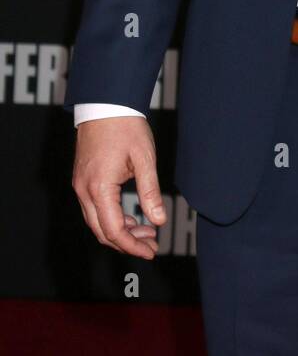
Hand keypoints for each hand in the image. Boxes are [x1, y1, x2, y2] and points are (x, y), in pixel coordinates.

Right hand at [72, 116, 164, 259]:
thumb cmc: (126, 127)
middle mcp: (84, 190)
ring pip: (97, 222)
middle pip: (102, 231)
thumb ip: (150, 191)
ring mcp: (80, 185)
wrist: (105, 104)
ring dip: (120, 231)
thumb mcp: (144, 158)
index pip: (114, 230)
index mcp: (99, 187)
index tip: (151, 251)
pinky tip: (132, 217)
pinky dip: (112, 218)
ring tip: (147, 232)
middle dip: (127, 243)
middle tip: (152, 246)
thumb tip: (159, 220)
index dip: (132, 246)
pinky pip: (94, 209)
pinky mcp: (82, 180)